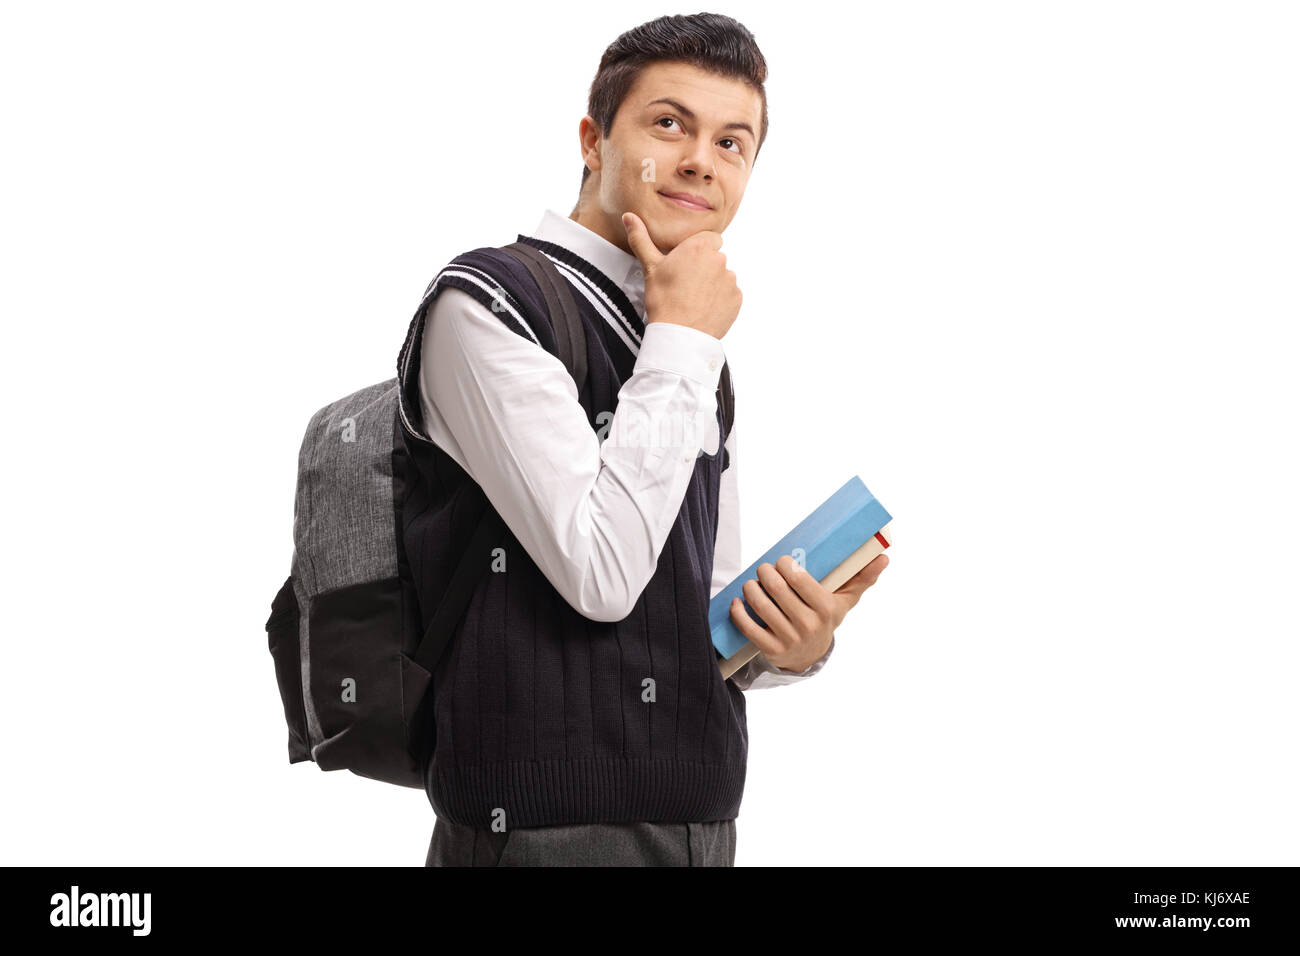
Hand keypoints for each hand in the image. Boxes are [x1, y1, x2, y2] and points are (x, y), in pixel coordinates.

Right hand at [621, 210, 741, 339]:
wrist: (679, 334)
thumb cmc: (663, 300)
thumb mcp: (650, 267)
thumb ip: (641, 239)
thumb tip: (629, 217)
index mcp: (699, 247)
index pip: (709, 239)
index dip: (698, 251)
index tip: (687, 264)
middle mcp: (719, 259)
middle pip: (715, 258)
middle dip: (705, 268)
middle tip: (687, 285)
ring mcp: (730, 279)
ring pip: (723, 276)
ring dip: (713, 284)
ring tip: (695, 299)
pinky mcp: (737, 298)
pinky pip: (730, 294)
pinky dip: (721, 300)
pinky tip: (705, 308)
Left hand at [728, 552, 889, 672]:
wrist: (812, 655)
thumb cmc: (826, 617)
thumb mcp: (846, 600)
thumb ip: (863, 578)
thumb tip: (884, 557)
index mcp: (826, 609)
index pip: (799, 579)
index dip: (786, 565)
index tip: (783, 561)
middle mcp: (808, 625)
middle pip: (776, 589)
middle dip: (765, 572)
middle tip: (764, 568)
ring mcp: (789, 639)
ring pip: (760, 605)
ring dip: (751, 588)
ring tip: (752, 582)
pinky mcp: (772, 650)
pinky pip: (748, 627)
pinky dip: (739, 611)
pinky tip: (739, 601)